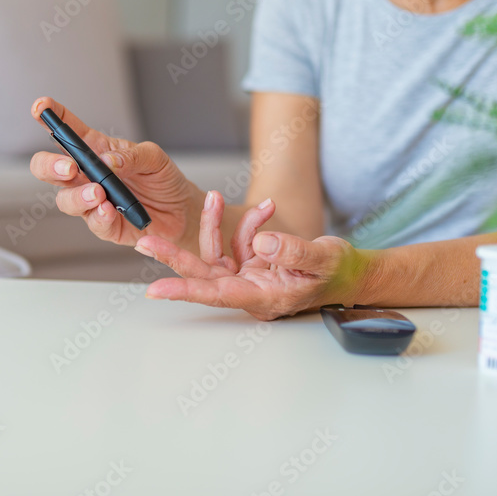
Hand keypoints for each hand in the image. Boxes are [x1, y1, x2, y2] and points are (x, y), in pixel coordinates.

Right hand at [29, 97, 203, 247]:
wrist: (181, 210)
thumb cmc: (162, 178)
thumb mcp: (154, 157)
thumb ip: (132, 155)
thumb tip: (108, 160)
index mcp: (95, 150)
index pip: (66, 131)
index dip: (49, 116)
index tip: (40, 107)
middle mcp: (87, 176)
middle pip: (48, 169)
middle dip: (49, 166)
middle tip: (69, 167)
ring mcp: (91, 202)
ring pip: (65, 200)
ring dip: (78, 196)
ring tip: (99, 193)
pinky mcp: (104, 225)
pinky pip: (93, 222)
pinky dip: (99, 216)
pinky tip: (109, 210)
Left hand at [135, 191, 366, 320]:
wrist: (352, 273)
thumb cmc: (339, 272)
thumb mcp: (323, 259)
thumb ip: (293, 251)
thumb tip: (262, 242)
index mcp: (264, 297)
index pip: (216, 294)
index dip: (184, 291)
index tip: (155, 290)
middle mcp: (250, 290)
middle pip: (203, 273)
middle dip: (175, 254)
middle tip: (144, 241)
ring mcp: (250, 277)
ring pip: (218, 249)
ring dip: (218, 223)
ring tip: (224, 198)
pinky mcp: (253, 263)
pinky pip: (239, 240)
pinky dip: (249, 222)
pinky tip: (268, 208)